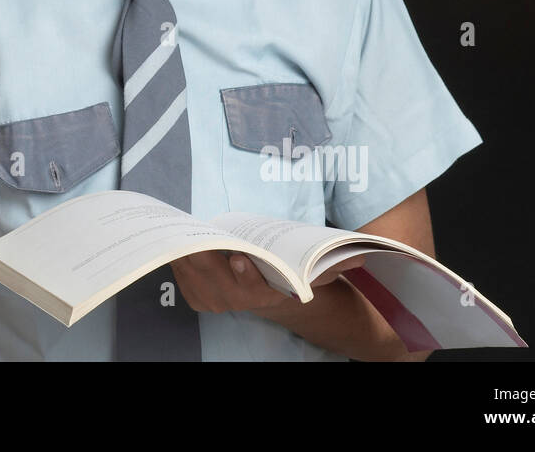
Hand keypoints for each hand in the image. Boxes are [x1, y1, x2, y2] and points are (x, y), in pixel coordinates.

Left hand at [168, 250, 367, 313]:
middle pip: (216, 282)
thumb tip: (359, 256)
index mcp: (267, 294)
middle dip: (205, 259)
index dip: (245, 275)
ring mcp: (216, 300)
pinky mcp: (198, 295)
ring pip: (196, 280)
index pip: (253, 289)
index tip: (238, 256)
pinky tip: (175, 240)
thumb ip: (334, 262)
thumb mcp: (313, 267)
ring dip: (186, 258)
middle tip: (197, 235)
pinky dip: (177, 261)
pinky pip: (183, 279)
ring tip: (181, 233)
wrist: (267, 287)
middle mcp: (240, 301)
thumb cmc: (287, 269)